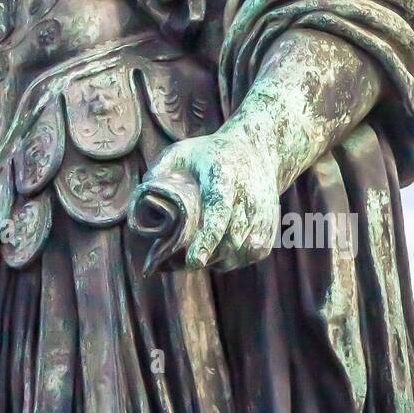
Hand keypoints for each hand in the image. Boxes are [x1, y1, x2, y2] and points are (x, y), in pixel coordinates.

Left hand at [127, 115, 281, 273]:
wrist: (256, 151)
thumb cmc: (209, 155)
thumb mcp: (182, 152)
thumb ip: (162, 170)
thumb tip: (143, 196)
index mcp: (225, 174)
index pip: (219, 209)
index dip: (208, 237)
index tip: (195, 260)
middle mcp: (249, 195)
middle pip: (231, 238)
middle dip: (205, 255)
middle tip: (179, 260)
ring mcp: (263, 213)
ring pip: (241, 251)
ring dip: (217, 259)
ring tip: (196, 252)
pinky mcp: (270, 227)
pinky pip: (251, 254)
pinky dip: (232, 259)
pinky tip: (217, 250)